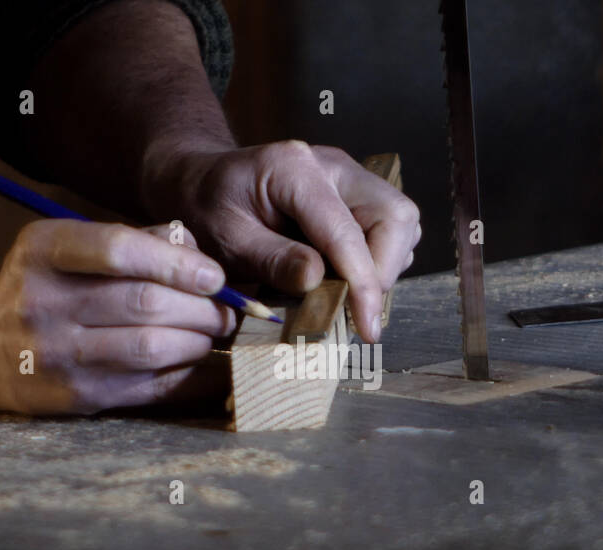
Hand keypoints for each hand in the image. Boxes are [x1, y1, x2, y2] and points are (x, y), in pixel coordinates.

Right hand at [0, 220, 236, 413]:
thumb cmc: (43, 288)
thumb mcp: (68, 247)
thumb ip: (134, 239)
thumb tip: (197, 251)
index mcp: (43, 251)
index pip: (119, 249)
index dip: (178, 263)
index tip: (213, 276)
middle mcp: (43, 302)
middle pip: (146, 302)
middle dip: (202, 307)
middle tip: (226, 310)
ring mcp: (58, 354)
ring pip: (153, 347)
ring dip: (199, 341)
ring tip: (211, 334)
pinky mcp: (77, 396)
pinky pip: (151, 387)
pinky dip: (190, 375)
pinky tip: (202, 364)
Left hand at [143, 141, 421, 342]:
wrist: (203, 183)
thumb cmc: (208, 209)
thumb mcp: (225, 238)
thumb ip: (270, 258)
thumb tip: (317, 280)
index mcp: (294, 169)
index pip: (346, 231)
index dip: (363, 283)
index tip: (367, 329)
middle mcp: (333, 166)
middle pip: (395, 215)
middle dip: (383, 271)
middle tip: (357, 313)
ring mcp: (349, 178)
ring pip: (400, 222)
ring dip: (383, 266)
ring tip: (345, 295)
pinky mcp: (355, 195)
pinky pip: (388, 229)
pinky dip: (376, 260)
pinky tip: (343, 278)